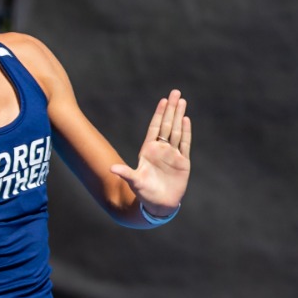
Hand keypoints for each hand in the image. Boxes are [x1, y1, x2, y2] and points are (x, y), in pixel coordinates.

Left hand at [109, 89, 191, 222]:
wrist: (159, 205)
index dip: (159, 114)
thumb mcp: (134, 182)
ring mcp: (172, 155)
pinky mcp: (182, 162)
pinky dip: (186, 132)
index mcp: (148, 151)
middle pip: (167, 125)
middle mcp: (161, 150)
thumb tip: (111, 168)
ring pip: (177, 131)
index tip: (163, 100)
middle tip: (176, 92)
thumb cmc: (145, 193)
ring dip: (179, 116)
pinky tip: (186, 120)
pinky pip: (184, 144)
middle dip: (171, 108)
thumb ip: (125, 173)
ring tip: (182, 101)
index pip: (155, 128)